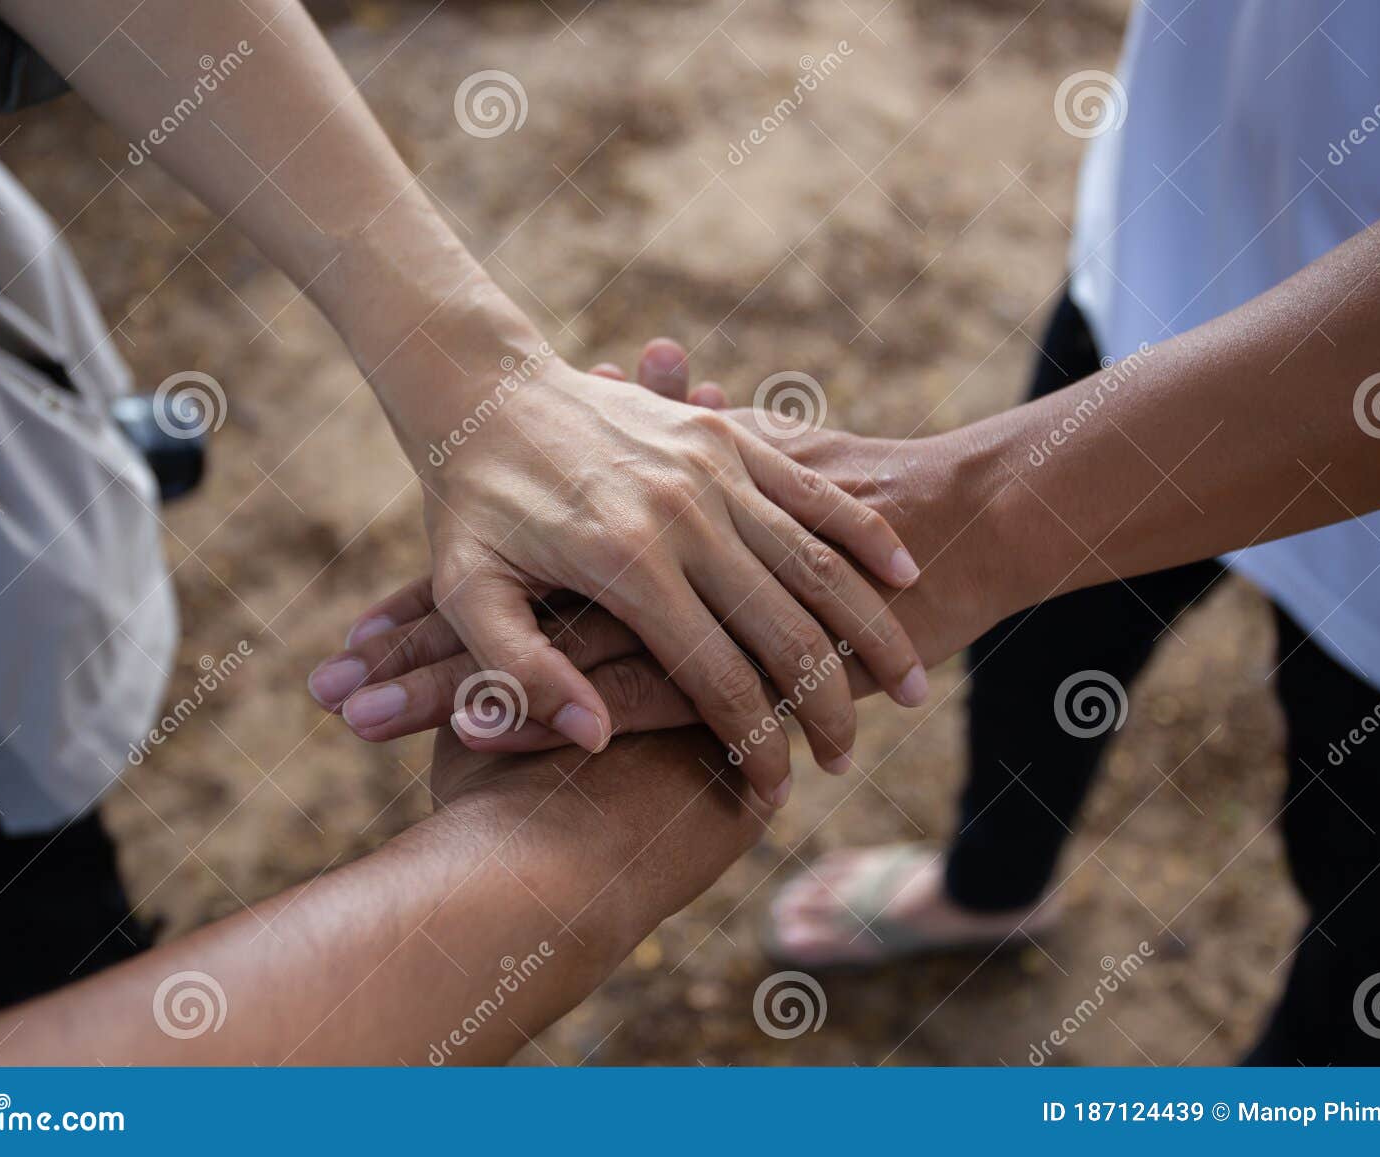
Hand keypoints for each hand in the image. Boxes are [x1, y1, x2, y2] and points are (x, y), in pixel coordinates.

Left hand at [324, 344, 927, 805]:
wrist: (484, 390)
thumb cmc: (468, 508)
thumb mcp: (469, 594)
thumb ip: (520, 671)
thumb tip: (594, 736)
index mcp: (622, 561)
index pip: (711, 676)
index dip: (749, 744)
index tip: (776, 795)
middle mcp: (681, 514)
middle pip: (783, 627)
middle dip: (826, 703)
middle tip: (850, 760)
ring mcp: (712, 468)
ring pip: (817, 561)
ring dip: (871, 625)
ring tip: (912, 685)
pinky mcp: (730, 437)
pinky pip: (812, 492)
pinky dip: (864, 536)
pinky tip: (904, 576)